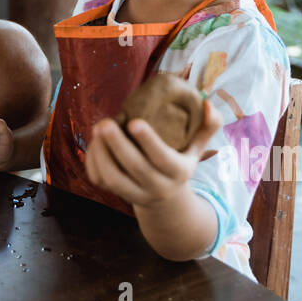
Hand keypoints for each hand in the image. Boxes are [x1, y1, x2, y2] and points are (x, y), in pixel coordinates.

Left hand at [84, 99, 221, 207]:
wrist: (164, 196)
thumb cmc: (180, 159)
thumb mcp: (197, 146)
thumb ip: (208, 125)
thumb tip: (207, 104)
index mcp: (179, 172)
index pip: (163, 159)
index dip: (148, 141)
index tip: (134, 121)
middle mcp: (158, 187)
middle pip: (135, 168)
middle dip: (117, 144)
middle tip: (105, 122)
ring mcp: (136, 194)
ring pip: (113, 179)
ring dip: (101, 153)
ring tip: (96, 129)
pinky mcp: (117, 194)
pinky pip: (100, 180)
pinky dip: (93, 161)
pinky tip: (95, 142)